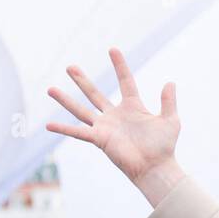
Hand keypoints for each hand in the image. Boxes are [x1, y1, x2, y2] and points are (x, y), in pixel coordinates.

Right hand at [46, 47, 183, 205]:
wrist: (156, 168)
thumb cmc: (164, 147)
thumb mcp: (170, 121)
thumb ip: (168, 102)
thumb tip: (170, 82)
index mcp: (133, 107)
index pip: (125, 82)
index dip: (120, 66)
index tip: (112, 49)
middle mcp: (115, 115)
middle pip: (95, 94)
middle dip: (82, 81)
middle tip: (70, 67)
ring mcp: (105, 127)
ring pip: (81, 110)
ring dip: (66, 100)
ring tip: (49, 89)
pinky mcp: (99, 139)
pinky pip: (78, 132)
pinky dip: (63, 128)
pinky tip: (48, 124)